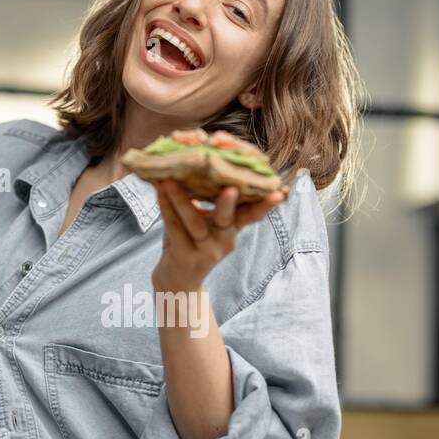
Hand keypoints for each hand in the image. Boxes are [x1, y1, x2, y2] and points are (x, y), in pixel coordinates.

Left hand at [152, 179, 285, 290]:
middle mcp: (224, 240)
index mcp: (233, 227)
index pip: (253, 213)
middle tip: (231, 188)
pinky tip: (159, 190)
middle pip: (229, 218)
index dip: (265, 204)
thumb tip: (201, 158)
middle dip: (229, 203)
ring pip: (195, 224)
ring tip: (170, 180)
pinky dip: (166, 208)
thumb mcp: (208, 220)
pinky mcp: (185, 256)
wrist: (179, 280)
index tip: (279, 191)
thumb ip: (209, 197)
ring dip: (182, 200)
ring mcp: (205, 250)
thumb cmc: (194, 241)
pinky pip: (174, 229)